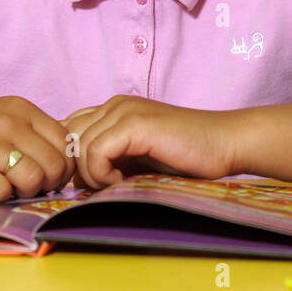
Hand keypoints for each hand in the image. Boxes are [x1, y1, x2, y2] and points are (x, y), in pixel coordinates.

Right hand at [0, 96, 74, 201]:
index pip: (65, 144)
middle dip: (46, 184)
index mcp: (20, 109)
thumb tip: (70, 167)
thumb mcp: (4, 120)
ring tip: (7, 187)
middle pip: (53, 166)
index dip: (62, 167)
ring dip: (23, 192)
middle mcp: (5, 121)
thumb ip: (35, 137)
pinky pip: (0, 193)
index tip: (46, 175)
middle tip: (27, 186)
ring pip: (31, 180)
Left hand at [59, 96, 238, 189]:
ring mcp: (124, 110)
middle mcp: (114, 104)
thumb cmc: (185, 157)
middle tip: (102, 186)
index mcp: (112, 109)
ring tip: (118, 185)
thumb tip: (73, 180)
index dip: (73, 159)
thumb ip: (107, 160)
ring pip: (79, 146)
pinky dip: (103, 173)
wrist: (224, 144)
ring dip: (93, 175)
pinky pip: (96, 151)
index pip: (67, 129)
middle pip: (67, 137)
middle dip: (78, 168)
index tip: (93, 182)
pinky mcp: (135, 123)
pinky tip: (122, 181)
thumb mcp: (136, 159)